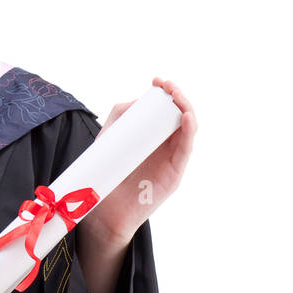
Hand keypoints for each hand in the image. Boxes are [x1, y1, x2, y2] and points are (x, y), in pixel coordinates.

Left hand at [82, 77, 197, 246]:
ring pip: (188, 129)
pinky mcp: (175, 173)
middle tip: (166, 84)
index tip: (157, 81)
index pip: (166, 111)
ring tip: (175, 95)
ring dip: (185, 108)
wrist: (104, 211)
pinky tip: (185, 117)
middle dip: (177, 96)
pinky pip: (186, 149)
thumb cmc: (106, 177)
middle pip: (181, 116)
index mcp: (152, 138)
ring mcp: (172, 159)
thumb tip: (133, 101)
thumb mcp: (109, 142)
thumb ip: (119, 120)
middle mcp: (166, 147)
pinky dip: (188, 131)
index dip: (166, 94)